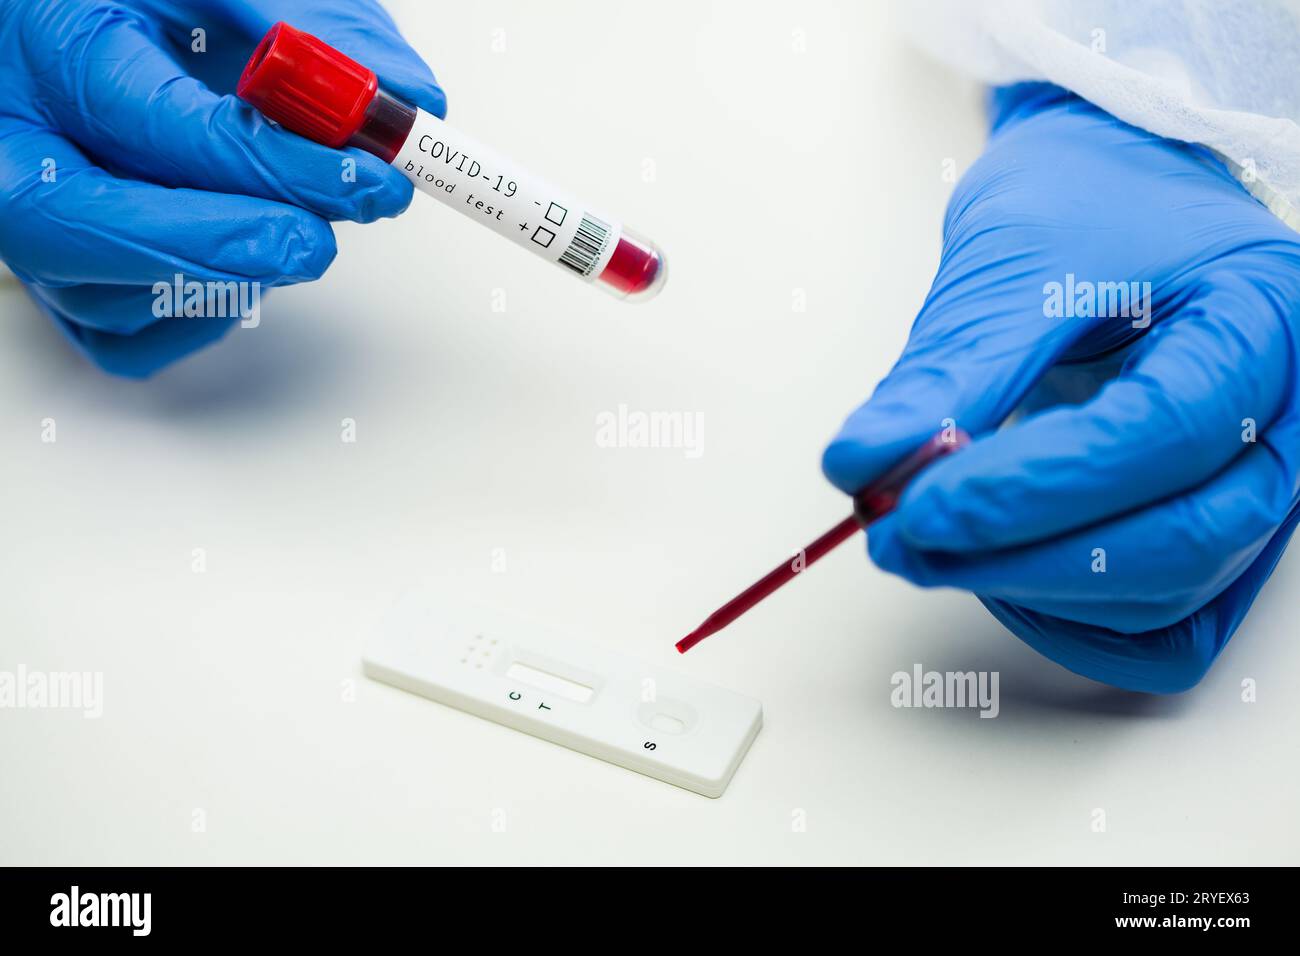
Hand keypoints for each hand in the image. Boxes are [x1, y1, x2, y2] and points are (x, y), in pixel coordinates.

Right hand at [0, 0, 445, 375]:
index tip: (360, 176)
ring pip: (114, 297)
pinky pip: (125, 338)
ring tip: (292, 231)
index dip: (266, 164)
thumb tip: (412, 99)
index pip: (150, 125)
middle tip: (315, 245)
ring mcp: (33, 222)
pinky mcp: (64, 284)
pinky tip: (244, 268)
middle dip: (222, 247)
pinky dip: (201, 315)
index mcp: (48, 42)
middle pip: (86, 226)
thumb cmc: (156, 7)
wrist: (85, 28)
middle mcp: (16, 143)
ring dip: (227, 278)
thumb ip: (315, 29)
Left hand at [822, 83, 1299, 693]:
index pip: (1160, 436)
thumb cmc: (1083, 203)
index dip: (1031, 487)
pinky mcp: (1210, 535)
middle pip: (1180, 538)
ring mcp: (1258, 487)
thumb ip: (947, 375)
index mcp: (1261, 322)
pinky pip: (1160, 629)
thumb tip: (862, 468)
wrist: (1114, 193)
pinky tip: (992, 574)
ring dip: (1031, 589)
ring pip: (1165, 594)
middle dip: (1024, 555)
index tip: (915, 504)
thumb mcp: (1011, 262)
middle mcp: (1288, 419)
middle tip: (901, 538)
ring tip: (927, 543)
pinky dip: (1070, 620)